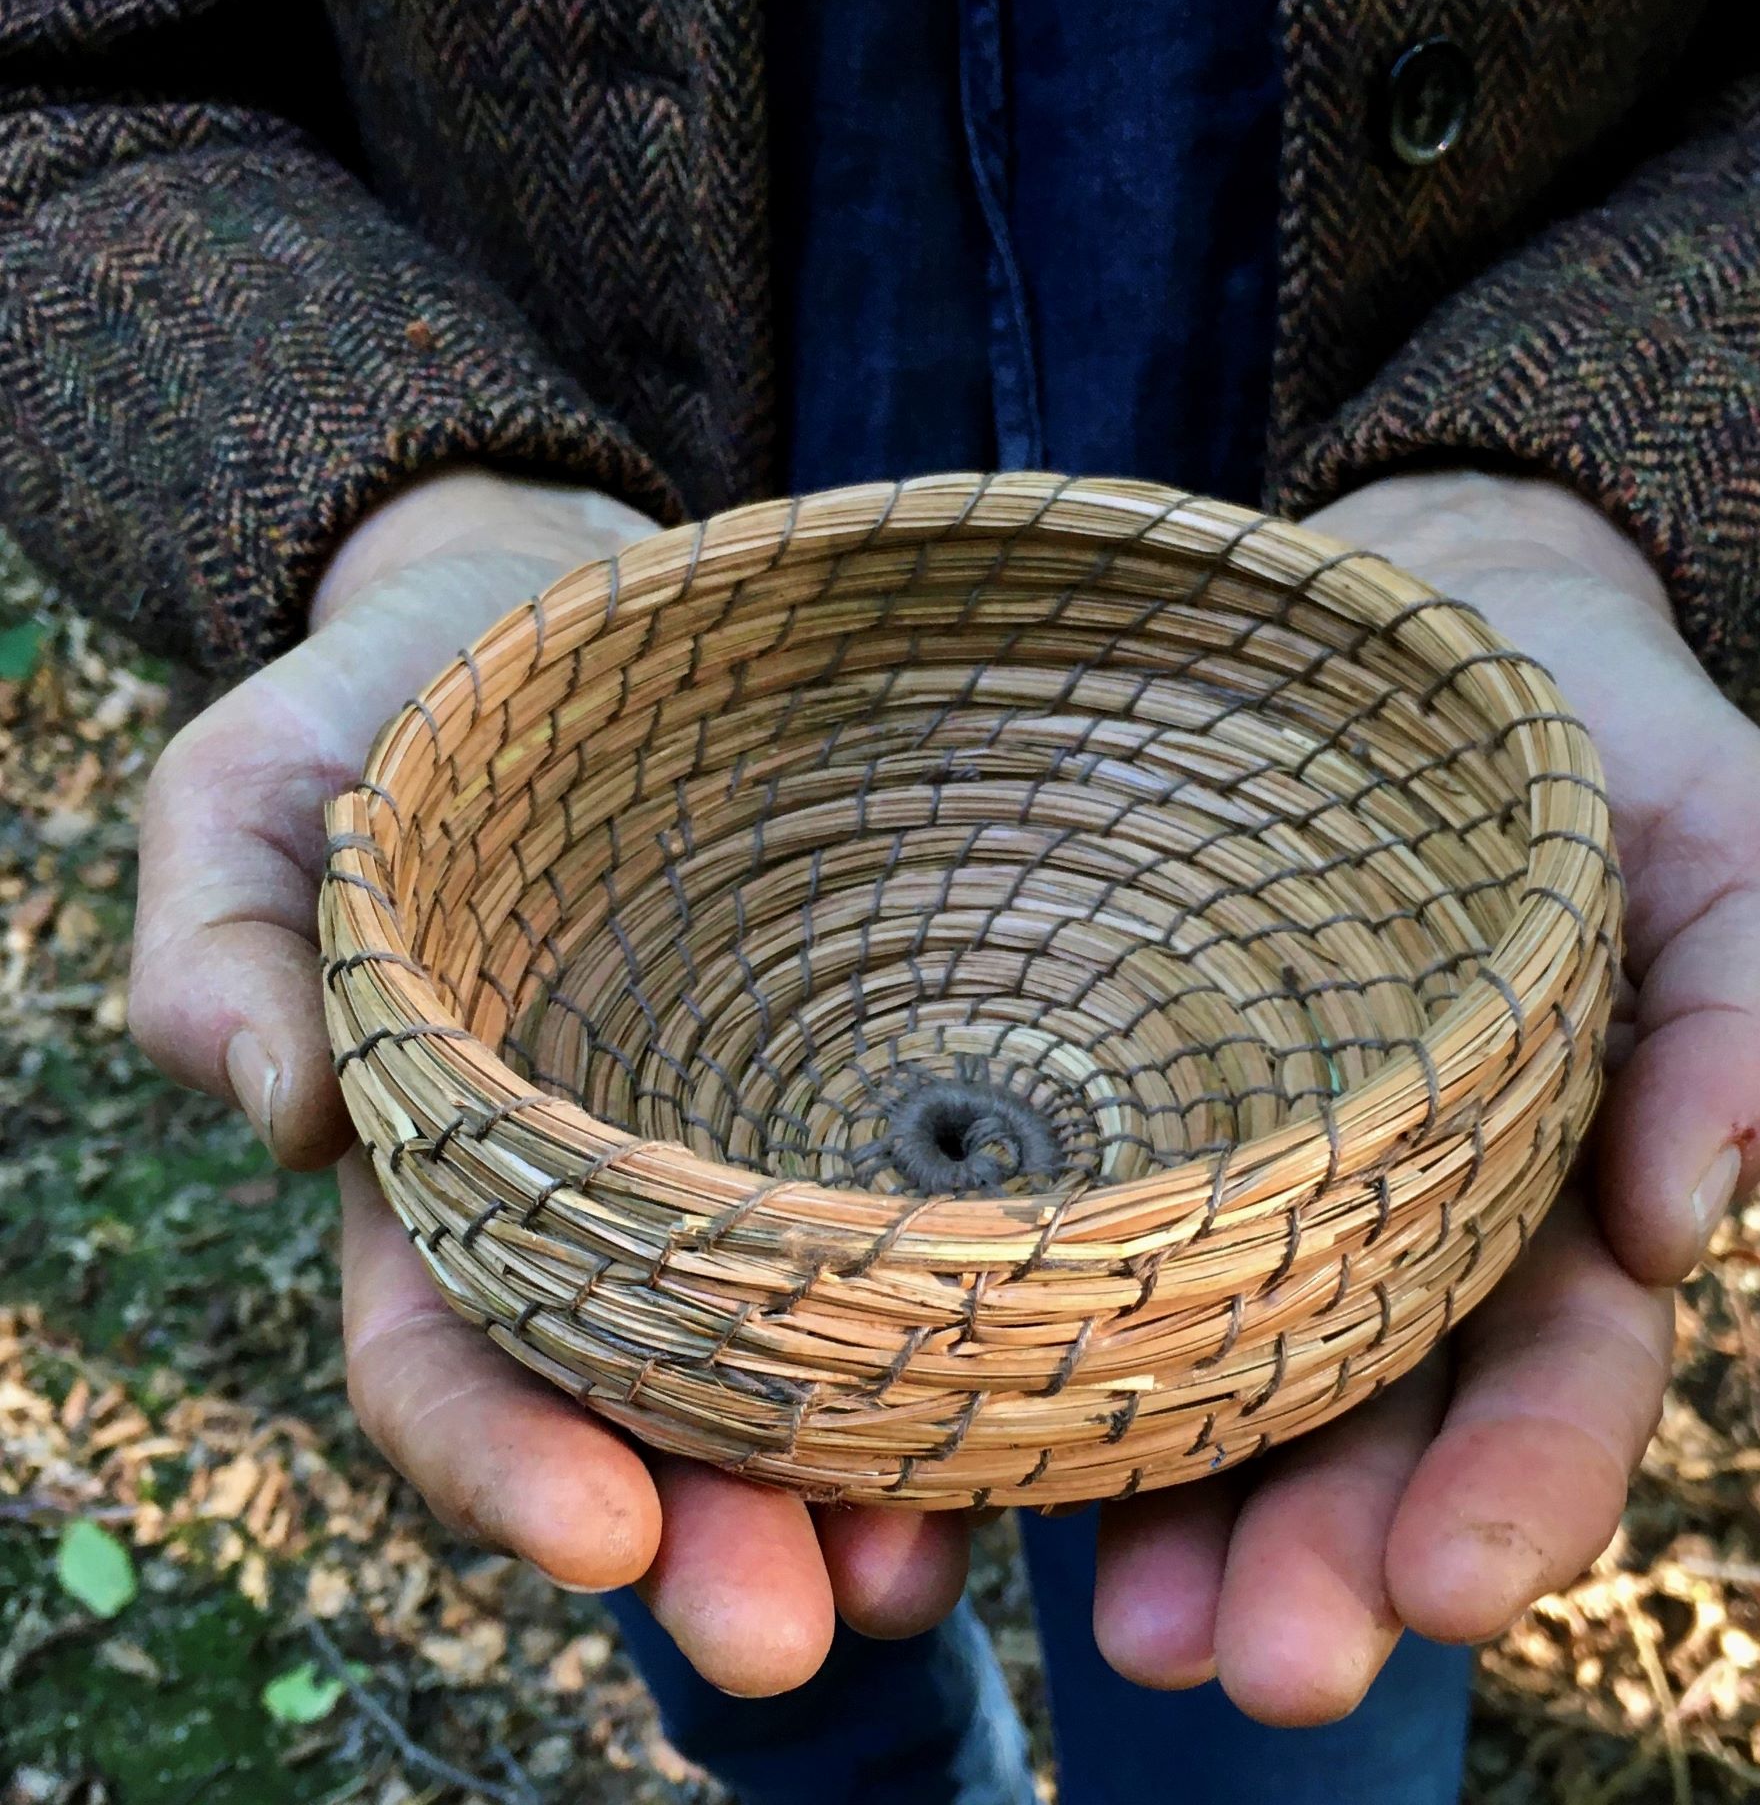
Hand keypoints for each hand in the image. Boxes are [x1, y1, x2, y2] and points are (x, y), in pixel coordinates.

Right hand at [129, 470, 968, 1693]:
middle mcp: (611, 1195)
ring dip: (872, 1476)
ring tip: (942, 1558)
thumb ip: (224, 944)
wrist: (581, 606)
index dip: (508, 1460)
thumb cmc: (412, 696)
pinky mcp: (874, 1068)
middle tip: (811, 1629)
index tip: (605, 1532)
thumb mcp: (263, 787)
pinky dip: (980, 1309)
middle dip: (722, 1536)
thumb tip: (278, 1116)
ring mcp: (753, 1139)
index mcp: (445, 1166)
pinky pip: (929, 1203)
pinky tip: (1058, 1373)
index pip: (454, 1354)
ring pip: (811, 1349)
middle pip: (656, 1407)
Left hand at [1092, 469, 1759, 1722]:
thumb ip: (1750, 1015)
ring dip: (1158, 1520)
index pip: (1546, 1380)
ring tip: (1112, 1622)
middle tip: (1254, 1660)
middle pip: (1356, 1430)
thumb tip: (1697, 1216)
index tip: (1450, 1583)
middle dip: (1317, 1559)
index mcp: (1546, 1205)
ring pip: (1197, 1385)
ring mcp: (1236, 1193)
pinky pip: (1052, 1252)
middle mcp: (1382, 1238)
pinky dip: (1006, 1366)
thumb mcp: (1725, 849)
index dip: (1510, 1488)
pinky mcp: (1106, 1128)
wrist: (1412, 635)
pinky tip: (940, 1458)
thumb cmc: (1587, 754)